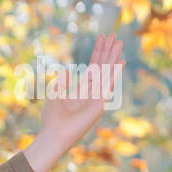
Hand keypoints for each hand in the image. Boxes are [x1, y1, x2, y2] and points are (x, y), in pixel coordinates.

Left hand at [23, 33, 122, 171]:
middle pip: (102, 67)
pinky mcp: (99, 104)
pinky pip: (106, 85)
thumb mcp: (55, 95)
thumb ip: (62, 82)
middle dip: (107, 51)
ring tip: (118, 42)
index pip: (94, 68)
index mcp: (83, 90)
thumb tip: (67, 70)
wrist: (54, 135)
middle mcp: (93, 92)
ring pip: (106, 72)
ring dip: (112, 57)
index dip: (98, 54)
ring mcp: (97, 98)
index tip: (102, 39)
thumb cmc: (52, 119)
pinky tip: (119, 62)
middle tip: (113, 35)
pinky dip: (112, 73)